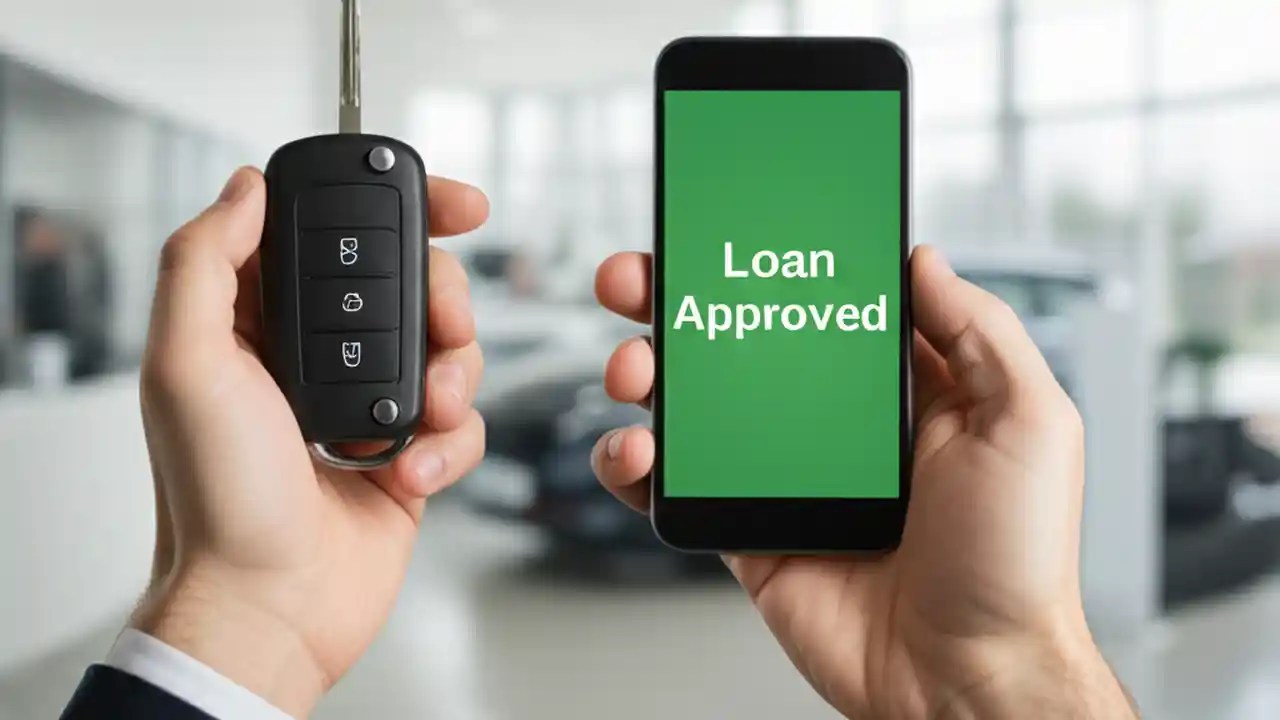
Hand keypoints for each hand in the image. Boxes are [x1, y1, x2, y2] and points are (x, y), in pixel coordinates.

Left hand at [134, 168, 488, 716]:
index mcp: (259, 322)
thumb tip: (245, 188)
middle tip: (446, 322)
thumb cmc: (217, 499)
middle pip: (413, 284)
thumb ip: (204, 262)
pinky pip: (463, 423)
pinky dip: (449, 444)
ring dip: (453, 376)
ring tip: (424, 412)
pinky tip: (410, 472)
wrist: (269, 607)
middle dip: (445, 297)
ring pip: (449, 349)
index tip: (452, 203)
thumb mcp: (185, 365)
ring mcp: (367, 405)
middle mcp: (317, 357)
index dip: (397, 208)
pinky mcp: (407, 454)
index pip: (333, 235)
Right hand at [591, 246, 1135, 718]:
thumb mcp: (1029, 423)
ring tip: (633, 369)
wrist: (966, 679)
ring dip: (646, 373)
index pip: (822, 300)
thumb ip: (981, 330)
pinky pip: (678, 487)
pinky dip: (635, 464)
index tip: (727, 225)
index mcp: (902, 386)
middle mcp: (837, 423)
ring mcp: (786, 474)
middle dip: (678, 301)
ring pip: (695, 405)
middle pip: (740, 340)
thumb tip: (922, 257)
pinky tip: (634, 451)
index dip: (772, 261)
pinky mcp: (748, 528)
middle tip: (639, 280)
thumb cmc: (1016, 563)